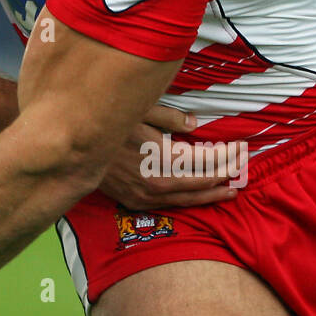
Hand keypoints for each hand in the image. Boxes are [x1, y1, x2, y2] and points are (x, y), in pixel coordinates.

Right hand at [97, 105, 247, 209]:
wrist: (72, 152)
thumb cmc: (107, 125)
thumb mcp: (139, 111)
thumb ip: (169, 118)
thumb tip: (194, 125)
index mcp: (162, 157)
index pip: (206, 159)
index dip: (226, 154)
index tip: (240, 148)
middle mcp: (158, 182)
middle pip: (202, 182)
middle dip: (226, 174)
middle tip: (243, 168)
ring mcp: (146, 196)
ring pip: (189, 200)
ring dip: (212, 194)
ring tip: (231, 190)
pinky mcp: (136, 202)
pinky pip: (171, 205)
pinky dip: (190, 201)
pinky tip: (198, 197)